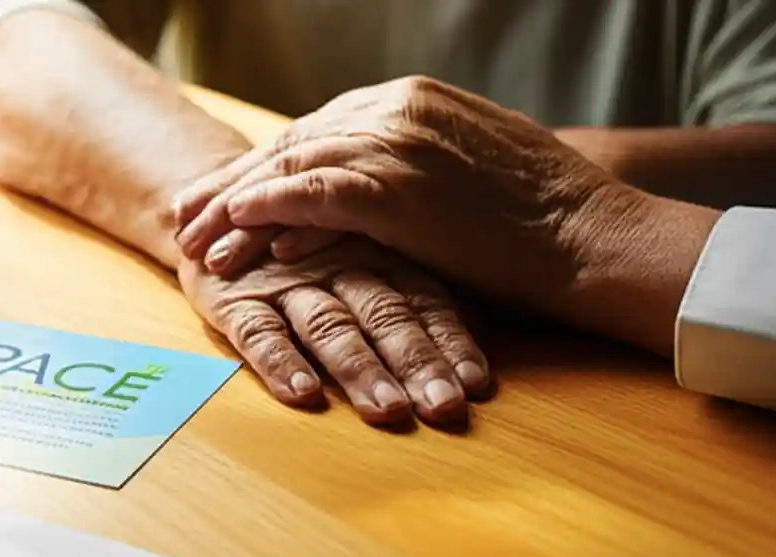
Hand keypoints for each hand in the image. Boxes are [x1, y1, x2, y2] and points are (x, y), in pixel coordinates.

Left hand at [172, 75, 638, 316]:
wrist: (591, 237)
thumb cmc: (538, 219)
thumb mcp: (466, 171)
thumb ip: (407, 168)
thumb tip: (361, 194)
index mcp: (411, 100)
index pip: (314, 133)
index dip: (262, 167)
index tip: (224, 194)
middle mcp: (395, 110)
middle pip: (290, 145)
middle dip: (231, 184)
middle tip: (183, 214)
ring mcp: (394, 143)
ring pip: (289, 169)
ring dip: (233, 205)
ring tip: (192, 237)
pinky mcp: (396, 186)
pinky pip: (312, 192)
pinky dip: (267, 207)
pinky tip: (233, 225)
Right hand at [178, 234, 490, 426]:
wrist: (216, 208)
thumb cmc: (308, 244)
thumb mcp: (366, 250)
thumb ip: (421, 285)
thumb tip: (489, 318)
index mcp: (379, 256)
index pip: (426, 301)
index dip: (452, 342)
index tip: (478, 386)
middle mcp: (338, 267)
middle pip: (385, 316)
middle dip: (418, 363)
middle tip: (444, 408)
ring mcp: (287, 283)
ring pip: (330, 326)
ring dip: (361, 369)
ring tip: (388, 411)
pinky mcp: (234, 301)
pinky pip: (258, 332)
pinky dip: (280, 363)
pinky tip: (303, 394)